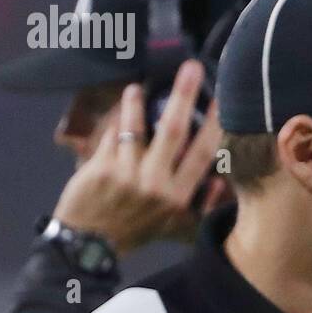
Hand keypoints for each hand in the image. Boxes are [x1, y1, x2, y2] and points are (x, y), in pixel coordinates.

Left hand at [52, 60, 225, 253]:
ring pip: (136, 127)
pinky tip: (121, 108)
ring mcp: (126, 174)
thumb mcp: (174, 224)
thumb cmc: (136, 230)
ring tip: (138, 87)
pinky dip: (117, 120)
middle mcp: (155, 183)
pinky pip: (112, 135)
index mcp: (178, 196)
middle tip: (192, 68)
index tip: (222, 100)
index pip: (202, 154)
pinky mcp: (100, 168)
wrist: (89, 244)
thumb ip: (198, 203)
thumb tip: (220, 180)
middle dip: (184, 95)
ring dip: (137, 102)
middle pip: (173, 130)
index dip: (213, 124)